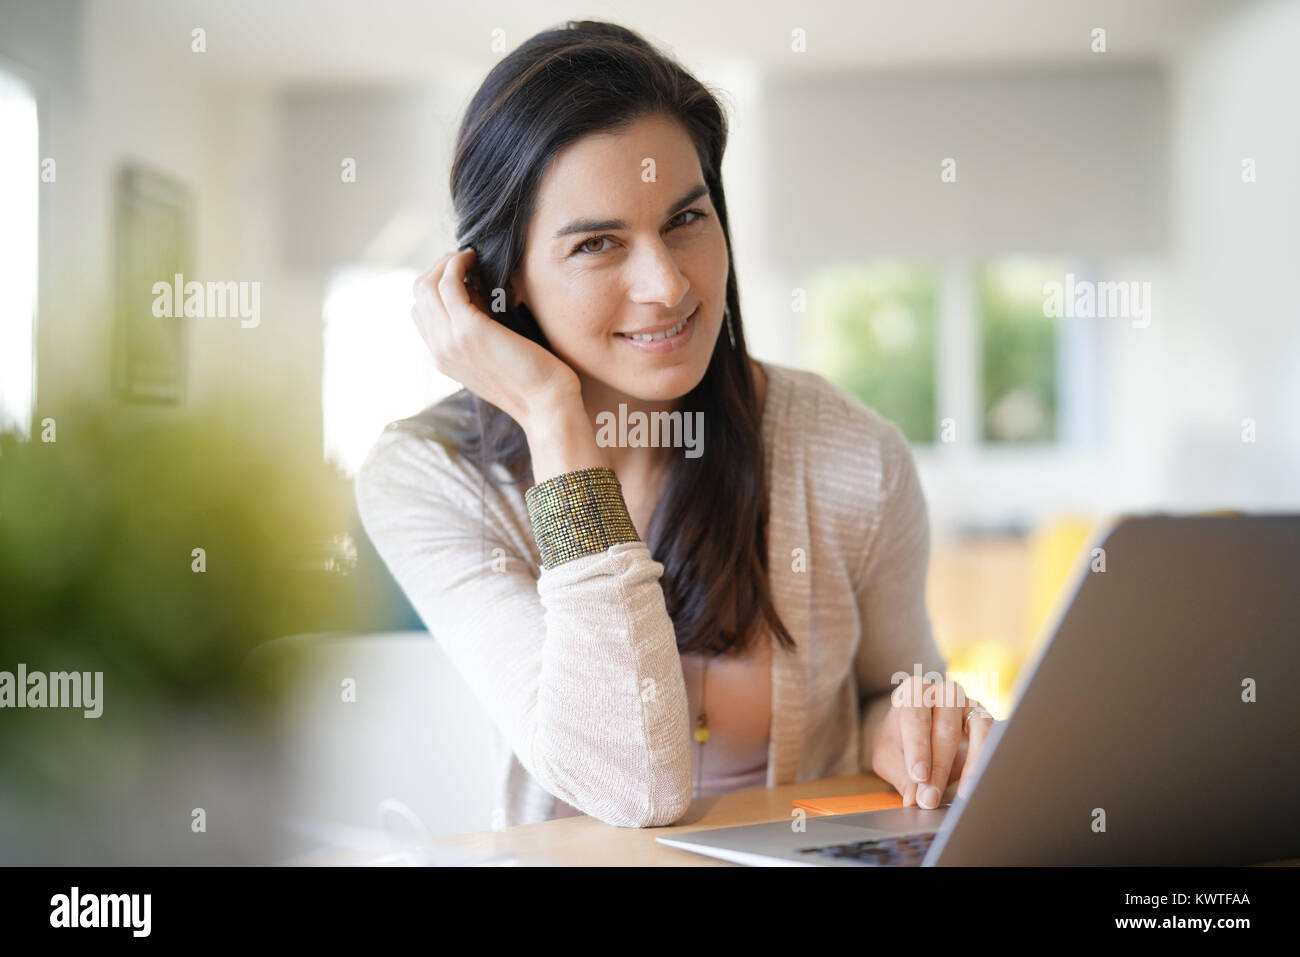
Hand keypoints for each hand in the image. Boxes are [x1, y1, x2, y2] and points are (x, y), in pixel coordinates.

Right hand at [410, 249, 581, 427]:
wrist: (546, 404)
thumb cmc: (533, 379)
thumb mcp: (495, 351)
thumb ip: (479, 326)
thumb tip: (474, 289)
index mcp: (444, 359)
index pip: (421, 312)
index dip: (437, 286)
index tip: (462, 273)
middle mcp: (440, 351)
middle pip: (418, 295)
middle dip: (438, 268)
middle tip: (465, 258)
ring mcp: (450, 341)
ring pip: (426, 285)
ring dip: (446, 262)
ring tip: (469, 256)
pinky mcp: (468, 330)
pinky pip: (447, 283)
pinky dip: (456, 264)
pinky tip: (474, 259)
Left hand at [870, 676, 997, 808]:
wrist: (917, 742)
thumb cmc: (900, 743)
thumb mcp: (890, 758)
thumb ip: (901, 775)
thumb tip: (917, 799)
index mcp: (913, 692)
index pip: (915, 716)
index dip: (918, 747)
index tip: (918, 776)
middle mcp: (944, 693)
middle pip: (946, 726)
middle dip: (939, 767)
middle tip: (930, 799)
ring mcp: (971, 704)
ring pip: (978, 728)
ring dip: (970, 765)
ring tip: (962, 796)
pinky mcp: (989, 721)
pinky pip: (995, 738)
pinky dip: (987, 763)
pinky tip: (979, 786)